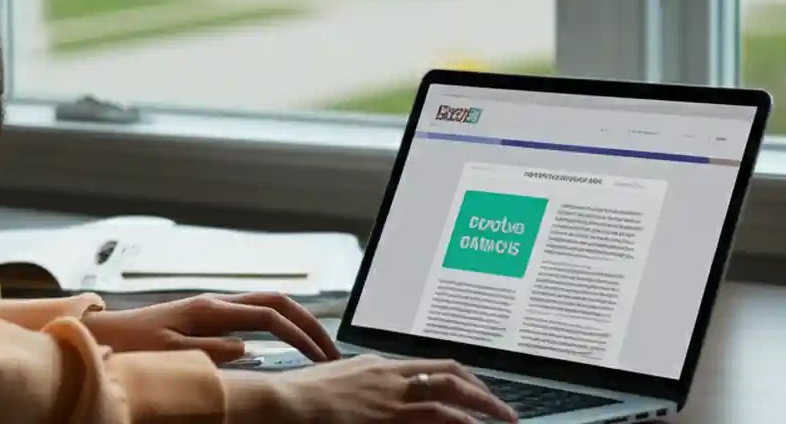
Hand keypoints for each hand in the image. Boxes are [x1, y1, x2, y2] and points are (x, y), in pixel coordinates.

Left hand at [81, 291, 341, 363]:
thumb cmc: (130, 345)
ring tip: (318, 348)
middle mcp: (217, 302)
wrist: (103, 334)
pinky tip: (287, 345)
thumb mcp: (168, 354)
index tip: (321, 360)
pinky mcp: (209, 317)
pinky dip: (280, 326)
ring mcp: (214, 307)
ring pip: (270, 304)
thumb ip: (209, 350)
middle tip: (332, 351)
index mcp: (210, 309)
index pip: (270, 317)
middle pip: (279, 301)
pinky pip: (255, 315)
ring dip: (298, 323)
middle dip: (310, 324)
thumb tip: (247, 348)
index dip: (300, 337)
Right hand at [227, 354, 518, 423]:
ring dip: (483, 407)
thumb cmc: (297, 399)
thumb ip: (361, 388)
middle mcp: (389, 375)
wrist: (281, 402)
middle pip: (449, 375)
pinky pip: (434, 419)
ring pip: (450, 395)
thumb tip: (371, 402)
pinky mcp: (386, 416)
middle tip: (504, 410)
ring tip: (505, 420)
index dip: (461, 379)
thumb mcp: (336, 385)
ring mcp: (389, 395)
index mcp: (377, 366)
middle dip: (482, 391)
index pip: (430, 367)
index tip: (478, 391)